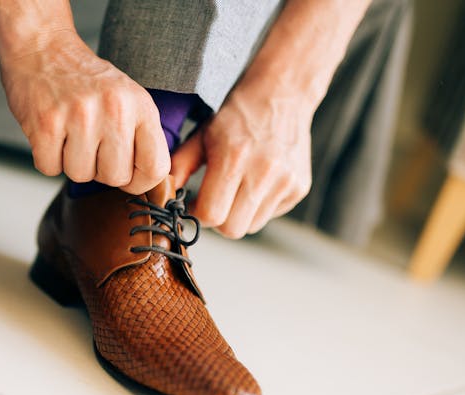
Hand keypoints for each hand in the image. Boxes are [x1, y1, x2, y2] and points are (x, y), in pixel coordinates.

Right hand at [0, 33, 168, 193]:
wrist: (41, 48)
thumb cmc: (85, 81)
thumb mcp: (128, 99)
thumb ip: (142, 138)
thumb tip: (151, 184)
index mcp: (140, 106)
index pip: (155, 168)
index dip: (139, 182)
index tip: (127, 174)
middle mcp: (114, 109)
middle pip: (114, 178)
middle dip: (99, 170)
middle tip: (90, 143)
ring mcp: (79, 116)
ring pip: (80, 175)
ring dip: (71, 162)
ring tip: (69, 133)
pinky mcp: (47, 123)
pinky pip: (50, 168)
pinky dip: (47, 158)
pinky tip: (52, 133)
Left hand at [170, 89, 313, 236]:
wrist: (282, 94)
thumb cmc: (237, 115)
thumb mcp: (201, 134)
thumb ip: (180, 166)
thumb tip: (164, 195)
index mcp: (234, 158)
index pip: (211, 215)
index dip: (198, 213)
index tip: (195, 203)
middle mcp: (264, 172)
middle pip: (233, 230)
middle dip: (218, 221)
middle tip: (214, 201)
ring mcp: (286, 182)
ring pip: (252, 226)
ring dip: (239, 215)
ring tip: (237, 189)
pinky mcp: (300, 188)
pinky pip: (271, 215)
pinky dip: (259, 207)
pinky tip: (257, 183)